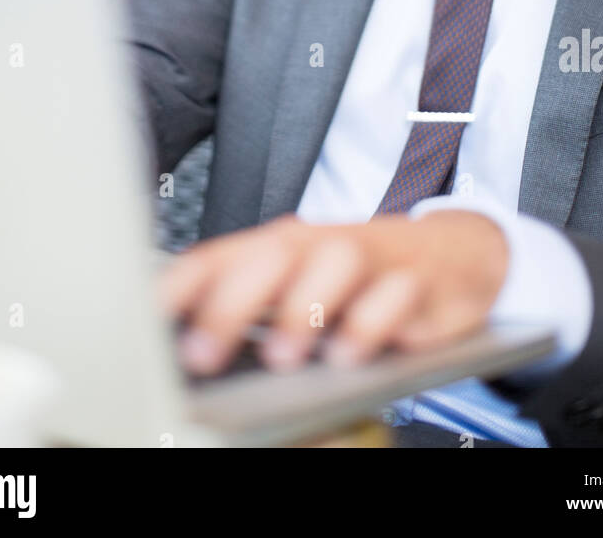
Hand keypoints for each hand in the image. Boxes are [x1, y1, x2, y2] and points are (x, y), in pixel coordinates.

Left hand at [160, 210, 508, 374]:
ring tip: (281, 357)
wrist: (452, 252)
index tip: (149, 319)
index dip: (184, 285)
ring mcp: (373, 259)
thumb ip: (247, 304)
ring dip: (303, 310)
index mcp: (283, 245)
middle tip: (202, 353)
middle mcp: (323, 245)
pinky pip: (395, 296)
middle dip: (232, 305)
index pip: (224, 254)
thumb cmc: (358, 274)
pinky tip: (350, 353)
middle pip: (273, 258)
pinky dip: (371, 324)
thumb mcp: (298, 283)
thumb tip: (179, 344)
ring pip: (335, 266)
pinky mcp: (418, 283)